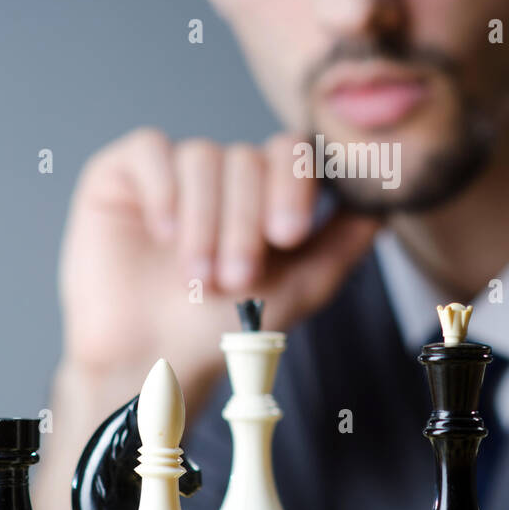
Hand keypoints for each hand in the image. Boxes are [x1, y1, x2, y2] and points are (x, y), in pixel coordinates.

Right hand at [57, 128, 379, 413]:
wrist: (155, 359)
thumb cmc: (225, 327)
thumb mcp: (300, 288)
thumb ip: (346, 242)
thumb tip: (384, 202)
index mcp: (267, 190)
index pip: (292, 153)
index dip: (293, 185)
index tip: (288, 236)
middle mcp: (224, 172)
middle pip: (248, 159)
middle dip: (245, 222)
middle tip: (237, 277)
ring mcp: (175, 169)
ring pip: (202, 158)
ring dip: (205, 221)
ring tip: (198, 277)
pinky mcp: (124, 174)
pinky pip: (150, 149)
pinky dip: (162, 189)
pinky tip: (164, 232)